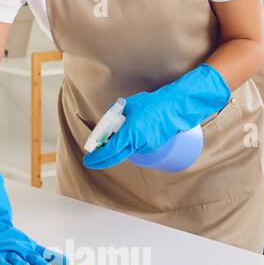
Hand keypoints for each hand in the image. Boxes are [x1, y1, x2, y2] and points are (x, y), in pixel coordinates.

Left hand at [83, 63, 229, 169]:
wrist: (174, 108)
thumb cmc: (151, 104)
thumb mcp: (128, 106)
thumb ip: (114, 116)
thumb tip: (105, 125)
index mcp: (129, 133)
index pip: (109, 150)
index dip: (97, 157)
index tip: (89, 160)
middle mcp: (137, 143)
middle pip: (116, 157)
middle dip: (103, 160)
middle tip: (93, 160)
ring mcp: (146, 147)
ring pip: (126, 150)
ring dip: (119, 147)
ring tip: (117, 134)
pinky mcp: (153, 146)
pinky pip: (136, 147)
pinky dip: (131, 143)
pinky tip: (134, 132)